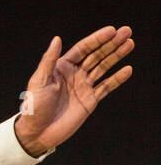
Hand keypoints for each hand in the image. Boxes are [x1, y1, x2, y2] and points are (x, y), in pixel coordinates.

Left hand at [13, 25, 133, 155]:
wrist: (38, 133)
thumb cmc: (34, 107)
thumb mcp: (39, 81)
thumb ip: (49, 60)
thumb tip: (57, 39)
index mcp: (62, 67)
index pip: (83, 48)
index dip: (97, 39)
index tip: (112, 30)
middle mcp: (75, 74)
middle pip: (96, 55)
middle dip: (111, 43)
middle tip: (127, 32)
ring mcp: (84, 87)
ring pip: (104, 67)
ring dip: (117, 56)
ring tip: (130, 44)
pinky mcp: (90, 101)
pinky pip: (106, 87)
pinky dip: (117, 79)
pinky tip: (127, 70)